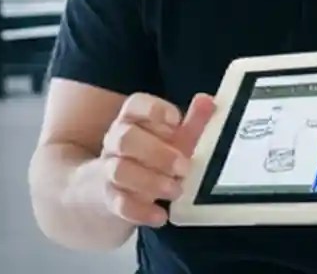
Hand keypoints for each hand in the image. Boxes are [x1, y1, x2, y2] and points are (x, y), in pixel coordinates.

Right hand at [98, 92, 215, 227]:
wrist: (107, 191)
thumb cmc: (148, 160)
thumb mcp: (171, 141)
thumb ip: (191, 123)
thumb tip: (209, 101)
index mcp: (131, 120)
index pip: (135, 105)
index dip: (154, 110)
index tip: (175, 120)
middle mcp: (116, 142)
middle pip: (126, 138)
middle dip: (157, 152)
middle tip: (183, 166)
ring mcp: (109, 170)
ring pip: (120, 170)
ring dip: (151, 181)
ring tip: (175, 190)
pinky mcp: (109, 199)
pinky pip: (119, 204)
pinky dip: (141, 211)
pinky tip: (160, 215)